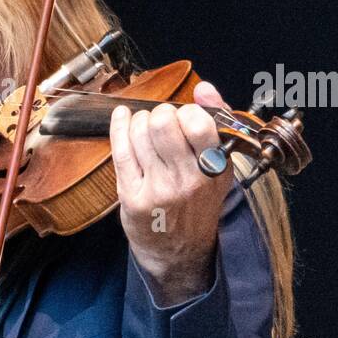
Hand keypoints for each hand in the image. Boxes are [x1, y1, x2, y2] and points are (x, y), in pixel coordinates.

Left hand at [108, 80, 232, 305]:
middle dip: (159, 114)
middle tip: (161, 123)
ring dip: (140, 122)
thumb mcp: (218, 166)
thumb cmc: (197, 202)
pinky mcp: (132, 198)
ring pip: (139, 133)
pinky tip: (122, 119)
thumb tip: (204, 87)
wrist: (178, 251)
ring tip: (145, 129)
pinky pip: (120, 151)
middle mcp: (188, 181)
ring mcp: (158, 190)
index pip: (199, 123)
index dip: (186, 112)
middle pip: (163, 124)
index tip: (183, 117)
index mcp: (216, 169)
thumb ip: (216, 122)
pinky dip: (119, 127)